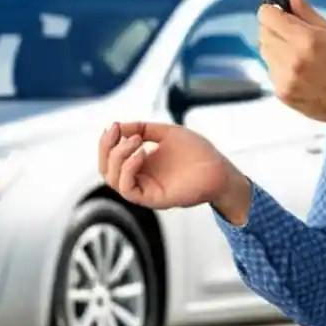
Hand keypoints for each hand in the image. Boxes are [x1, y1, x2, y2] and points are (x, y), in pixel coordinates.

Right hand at [97, 122, 251, 222]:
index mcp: (141, 164)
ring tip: (136, 140)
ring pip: (113, 180)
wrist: (219, 168)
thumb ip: (142, 128)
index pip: (110, 158)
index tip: (114, 125)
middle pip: (106, 170)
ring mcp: (146, 189)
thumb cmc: (197, 152)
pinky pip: (128, 190)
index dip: (106, 142)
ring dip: (118, 156)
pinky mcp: (153, 199)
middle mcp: (140, 178)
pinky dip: (128, 169)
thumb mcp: (165, 132)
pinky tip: (142, 153)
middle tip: (117, 131)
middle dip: (106, 148)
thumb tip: (117, 127)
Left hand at [257, 0, 325, 128]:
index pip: (266, 15)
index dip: (273, 10)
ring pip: (264, 51)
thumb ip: (304, 10)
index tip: (280, 12)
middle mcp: (291, 60)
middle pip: (263, 32)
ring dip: (276, 48)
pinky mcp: (281, 93)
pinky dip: (280, 67)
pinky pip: (270, 70)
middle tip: (294, 34)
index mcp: (305, 40)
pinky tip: (300, 71)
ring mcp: (284, 78)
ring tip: (300, 54)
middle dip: (275, 28)